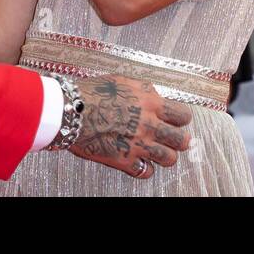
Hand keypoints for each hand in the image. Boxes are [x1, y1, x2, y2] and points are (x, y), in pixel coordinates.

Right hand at [68, 75, 192, 178]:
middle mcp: (148, 125)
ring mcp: (138, 144)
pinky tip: (141, 162)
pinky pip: (146, 172)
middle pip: (181, 140)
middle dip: (181, 140)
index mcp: (150, 102)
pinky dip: (145, 168)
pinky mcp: (124, 160)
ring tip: (160, 152)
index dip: (182, 119)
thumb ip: (144, 90)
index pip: (182, 114)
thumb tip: (155, 96)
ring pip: (169, 158)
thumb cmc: (91, 93)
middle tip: (177, 140)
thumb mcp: (123, 81)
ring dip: (166, 155)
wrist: (71, 110)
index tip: (179, 120)